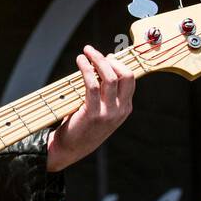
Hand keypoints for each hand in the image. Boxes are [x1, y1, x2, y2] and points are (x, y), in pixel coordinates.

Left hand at [45, 44, 134, 172]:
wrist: (69, 149)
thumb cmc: (82, 126)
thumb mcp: (101, 111)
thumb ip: (104, 94)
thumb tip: (101, 65)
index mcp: (125, 108)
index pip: (130, 80)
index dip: (119, 64)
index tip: (106, 56)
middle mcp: (120, 110)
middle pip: (125, 75)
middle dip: (109, 59)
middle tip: (92, 51)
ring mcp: (108, 112)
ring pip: (110, 77)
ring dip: (97, 60)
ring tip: (85, 52)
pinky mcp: (93, 113)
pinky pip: (92, 85)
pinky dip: (86, 69)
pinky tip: (80, 61)